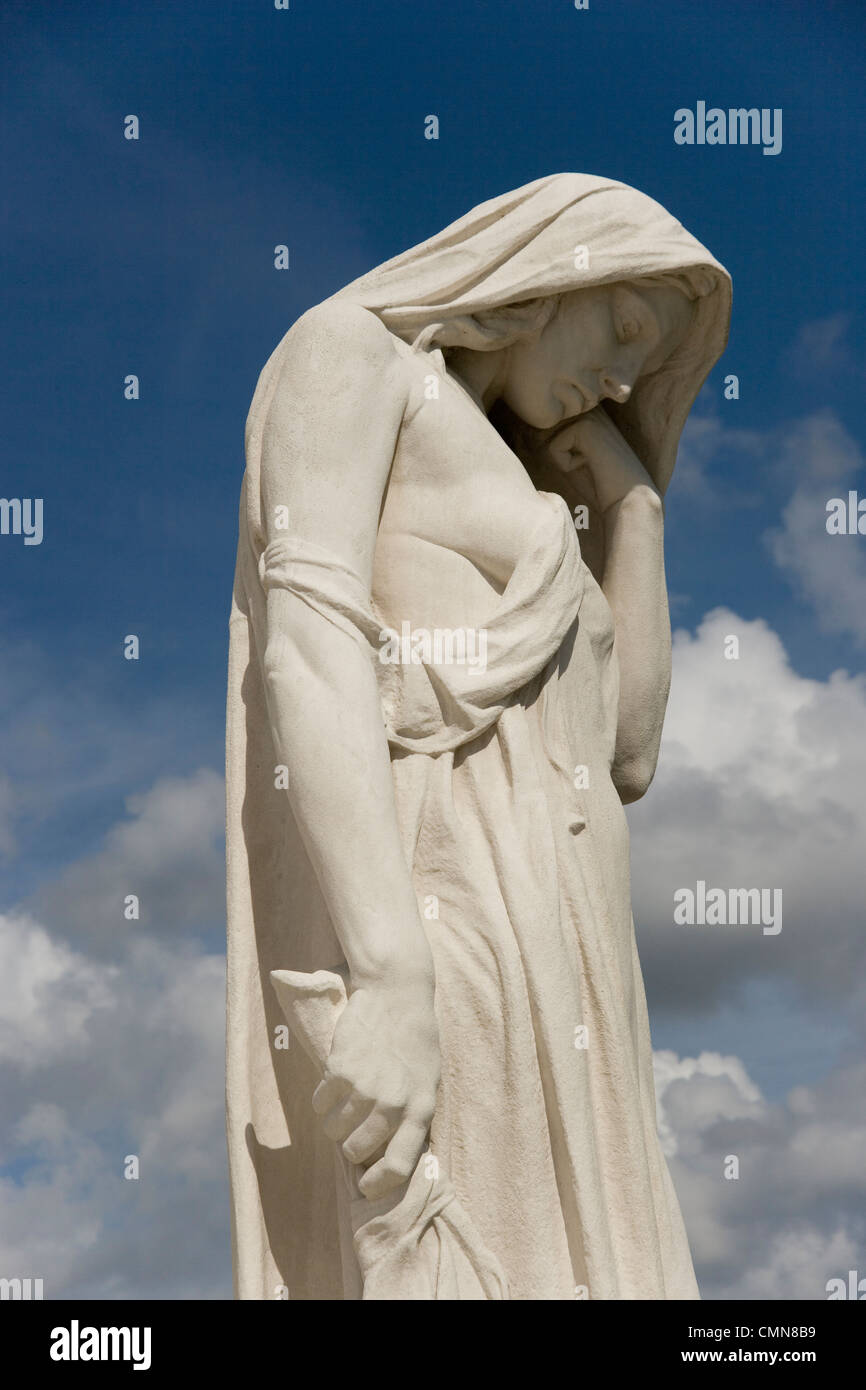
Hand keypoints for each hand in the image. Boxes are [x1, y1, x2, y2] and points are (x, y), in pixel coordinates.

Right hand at [312, 976, 440, 1198]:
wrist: (396, 994)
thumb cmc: (415, 1040)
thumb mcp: (428, 1081)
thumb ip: (413, 1116)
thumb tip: (393, 1155)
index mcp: (420, 1109)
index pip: (399, 1166)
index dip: (379, 1183)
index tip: (367, 1186)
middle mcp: (393, 1103)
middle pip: (357, 1151)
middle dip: (351, 1147)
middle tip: (352, 1132)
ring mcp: (364, 1087)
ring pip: (333, 1130)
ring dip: (334, 1123)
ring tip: (344, 1104)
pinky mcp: (339, 1070)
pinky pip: (319, 1104)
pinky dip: (322, 1101)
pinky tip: (333, 1085)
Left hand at [544, 406, 659, 512]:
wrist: (629, 498)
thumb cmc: (601, 484)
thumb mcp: (573, 457)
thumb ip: (556, 441)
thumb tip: (525, 432)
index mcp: (589, 413)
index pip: (551, 424)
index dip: (554, 447)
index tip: (580, 462)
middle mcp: (590, 409)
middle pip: (546, 429)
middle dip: (556, 452)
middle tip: (586, 465)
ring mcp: (589, 415)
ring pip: (549, 439)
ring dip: (563, 460)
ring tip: (589, 465)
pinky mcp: (586, 426)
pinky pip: (554, 448)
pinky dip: (566, 464)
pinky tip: (590, 466)